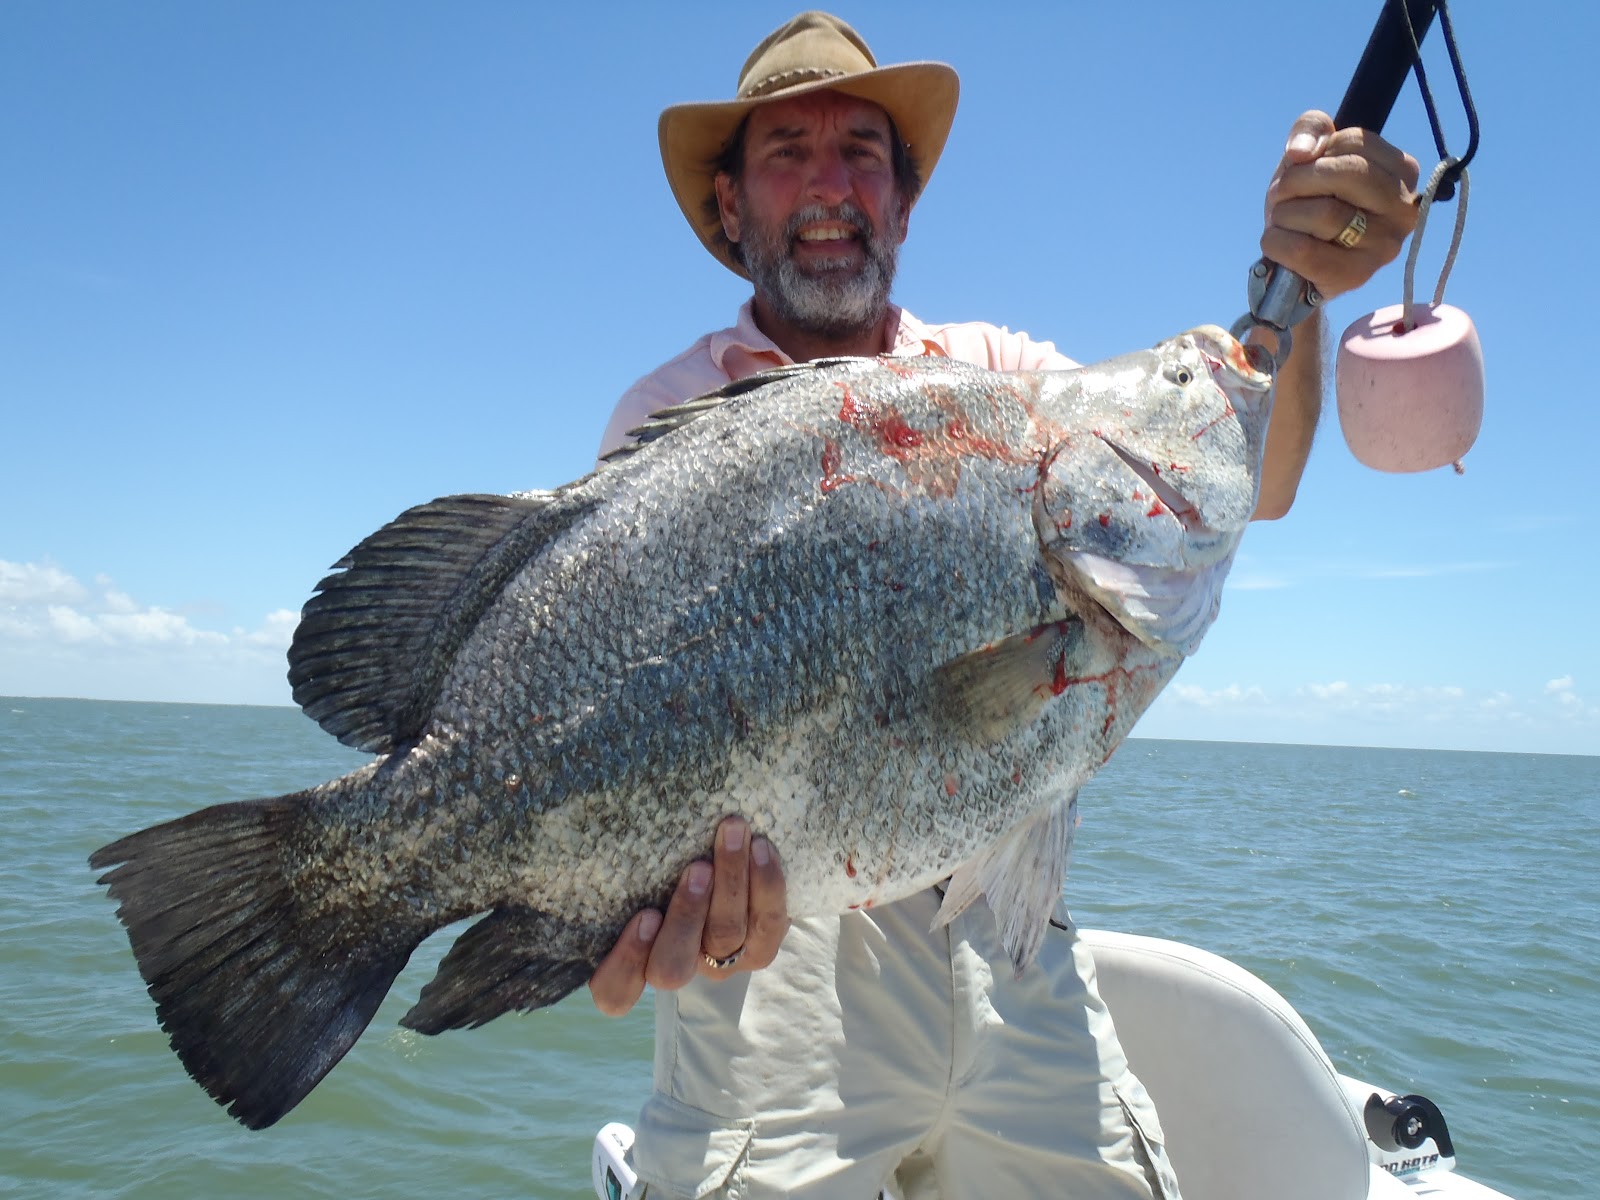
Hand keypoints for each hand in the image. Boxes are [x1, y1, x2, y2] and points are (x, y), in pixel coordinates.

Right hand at [587, 816, 789, 1016]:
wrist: (733, 855)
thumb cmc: (662, 856)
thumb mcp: (635, 860)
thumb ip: (612, 853)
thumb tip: (562, 805)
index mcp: (634, 957)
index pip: (614, 991)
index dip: (624, 964)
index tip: (642, 915)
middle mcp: (677, 965)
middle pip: (673, 967)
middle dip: (686, 917)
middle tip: (696, 868)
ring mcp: (721, 961)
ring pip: (725, 937)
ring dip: (731, 884)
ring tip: (731, 835)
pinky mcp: (762, 947)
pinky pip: (768, 924)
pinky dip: (767, 884)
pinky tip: (761, 846)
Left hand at [1261, 110, 1421, 303]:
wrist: (1297, 261)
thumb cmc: (1309, 200)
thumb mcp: (1309, 155)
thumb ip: (1311, 128)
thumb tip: (1302, 150)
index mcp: (1403, 171)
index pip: (1355, 141)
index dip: (1316, 153)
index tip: (1306, 168)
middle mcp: (1405, 208)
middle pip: (1347, 175)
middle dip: (1297, 181)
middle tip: (1282, 195)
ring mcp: (1385, 246)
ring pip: (1324, 214)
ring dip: (1284, 213)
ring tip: (1283, 221)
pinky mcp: (1356, 276)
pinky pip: (1304, 251)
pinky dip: (1276, 242)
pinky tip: (1277, 243)